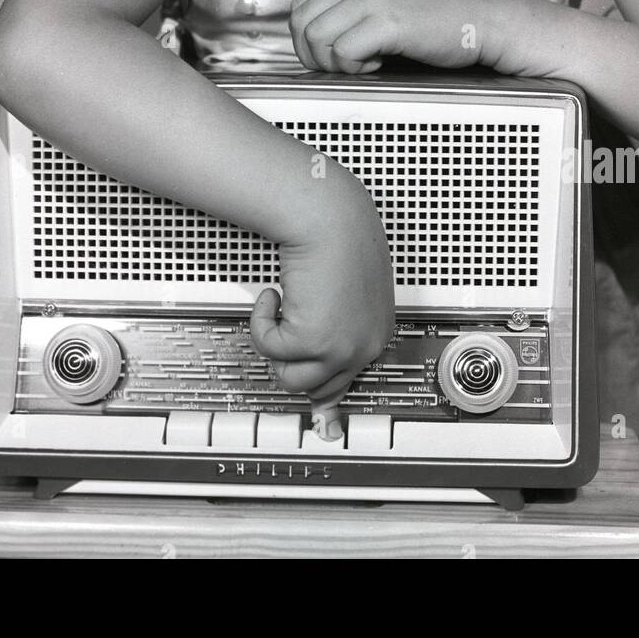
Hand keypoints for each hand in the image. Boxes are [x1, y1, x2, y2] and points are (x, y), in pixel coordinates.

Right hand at [249, 173, 394, 409]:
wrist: (329, 215)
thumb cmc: (338, 236)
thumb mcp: (347, 290)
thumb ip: (338, 320)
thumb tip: (316, 352)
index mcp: (376, 333)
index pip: (349, 383)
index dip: (326, 400)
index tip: (323, 422)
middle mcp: (364, 346)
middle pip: (317, 388)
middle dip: (289, 362)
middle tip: (277, 332)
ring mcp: (341, 346)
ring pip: (290, 378)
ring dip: (275, 343)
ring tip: (280, 306)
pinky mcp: (314, 339)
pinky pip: (269, 347)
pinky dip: (262, 320)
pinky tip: (275, 294)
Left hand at [289, 0, 499, 73]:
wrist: (482, 20)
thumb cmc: (440, 20)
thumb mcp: (388, 1)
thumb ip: (353, 12)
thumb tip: (317, 41)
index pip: (301, 6)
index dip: (306, 39)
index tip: (330, 57)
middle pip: (301, 23)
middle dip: (314, 55)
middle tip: (343, 67)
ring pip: (316, 37)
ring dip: (333, 63)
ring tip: (363, 65)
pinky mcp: (388, 21)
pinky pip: (344, 51)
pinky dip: (355, 67)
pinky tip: (378, 64)